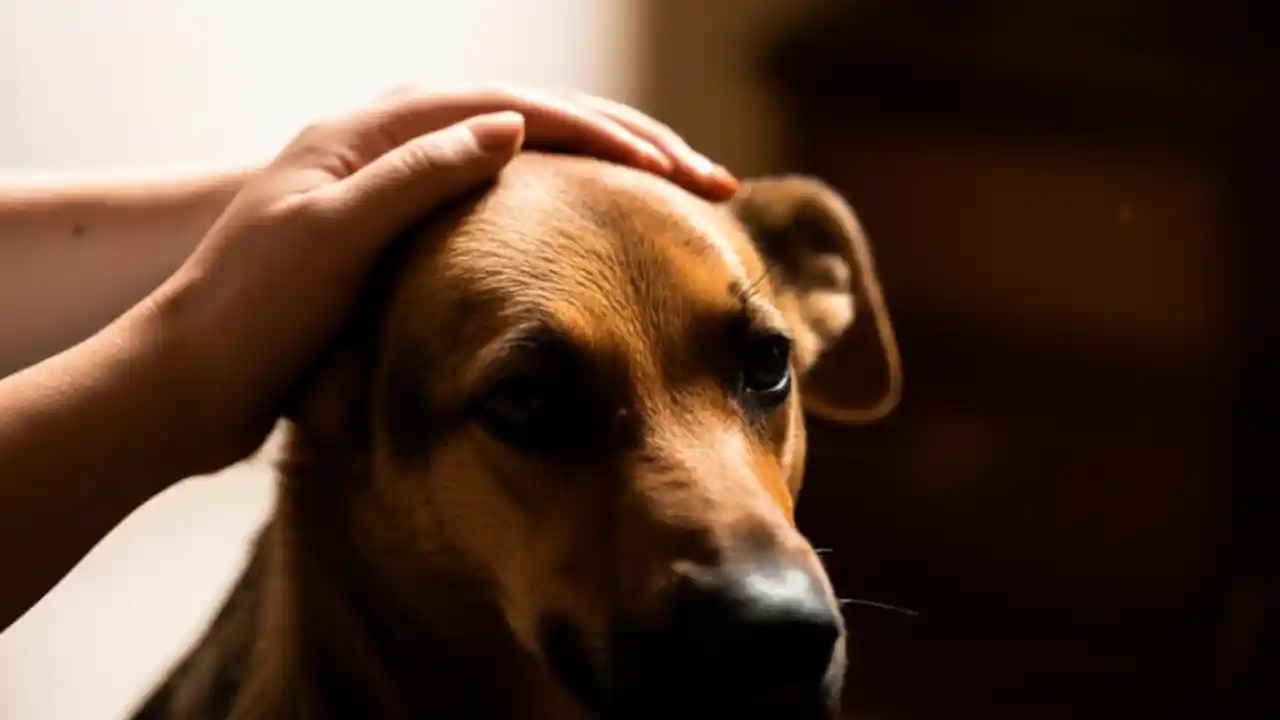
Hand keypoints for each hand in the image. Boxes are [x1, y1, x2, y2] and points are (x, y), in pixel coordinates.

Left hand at [145, 87, 735, 475]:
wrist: (192, 381)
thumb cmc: (249, 311)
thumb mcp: (330, 236)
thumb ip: (418, 177)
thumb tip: (512, 128)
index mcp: (375, 132)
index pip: (516, 111)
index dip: (607, 135)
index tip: (681, 169)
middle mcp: (393, 149)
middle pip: (533, 125)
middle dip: (627, 147)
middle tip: (708, 179)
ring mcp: (402, 191)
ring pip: (528, 162)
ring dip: (605, 173)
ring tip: (677, 196)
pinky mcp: (406, 237)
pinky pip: (504, 207)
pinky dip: (564, 212)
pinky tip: (599, 235)